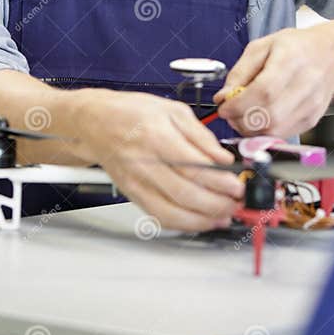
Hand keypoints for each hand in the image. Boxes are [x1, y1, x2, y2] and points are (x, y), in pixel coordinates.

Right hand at [73, 89, 243, 231]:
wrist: (95, 122)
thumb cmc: (131, 112)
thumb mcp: (172, 110)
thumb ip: (201, 135)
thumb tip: (224, 158)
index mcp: (156, 135)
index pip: (193, 166)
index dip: (220, 180)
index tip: (238, 183)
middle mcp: (144, 163)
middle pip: (185, 193)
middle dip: (217, 202)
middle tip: (237, 201)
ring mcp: (136, 183)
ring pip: (173, 212)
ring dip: (204, 219)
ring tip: (226, 214)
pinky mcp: (133, 196)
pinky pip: (161, 217)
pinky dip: (186, 224)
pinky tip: (204, 221)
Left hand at [213, 20, 333, 135]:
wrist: (331, 56)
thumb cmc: (296, 48)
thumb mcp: (262, 47)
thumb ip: (240, 72)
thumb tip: (223, 97)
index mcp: (291, 60)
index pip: (263, 91)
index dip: (238, 104)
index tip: (224, 106)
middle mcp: (305, 85)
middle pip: (268, 116)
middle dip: (240, 119)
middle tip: (230, 111)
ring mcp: (310, 106)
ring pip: (273, 131)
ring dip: (249, 128)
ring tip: (242, 114)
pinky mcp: (311, 120)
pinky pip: (280, 134)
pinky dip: (263, 131)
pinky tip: (258, 117)